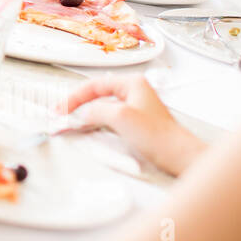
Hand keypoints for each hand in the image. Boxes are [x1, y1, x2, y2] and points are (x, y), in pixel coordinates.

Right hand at [65, 75, 205, 176]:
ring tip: (69, 121)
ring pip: (101, 106)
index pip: (94, 85)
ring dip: (84, 113)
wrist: (180, 156)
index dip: (74, 97)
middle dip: (76, 103)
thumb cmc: (159, 137)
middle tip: (60, 114)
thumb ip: (97, 111)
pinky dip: (94, 121)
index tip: (60, 109)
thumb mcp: (121, 118)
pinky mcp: (135, 122)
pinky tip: (87, 128)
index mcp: (132, 84)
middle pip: (96, 94)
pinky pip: (108, 117)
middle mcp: (134, 91)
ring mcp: (135, 107)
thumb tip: (81, 114)